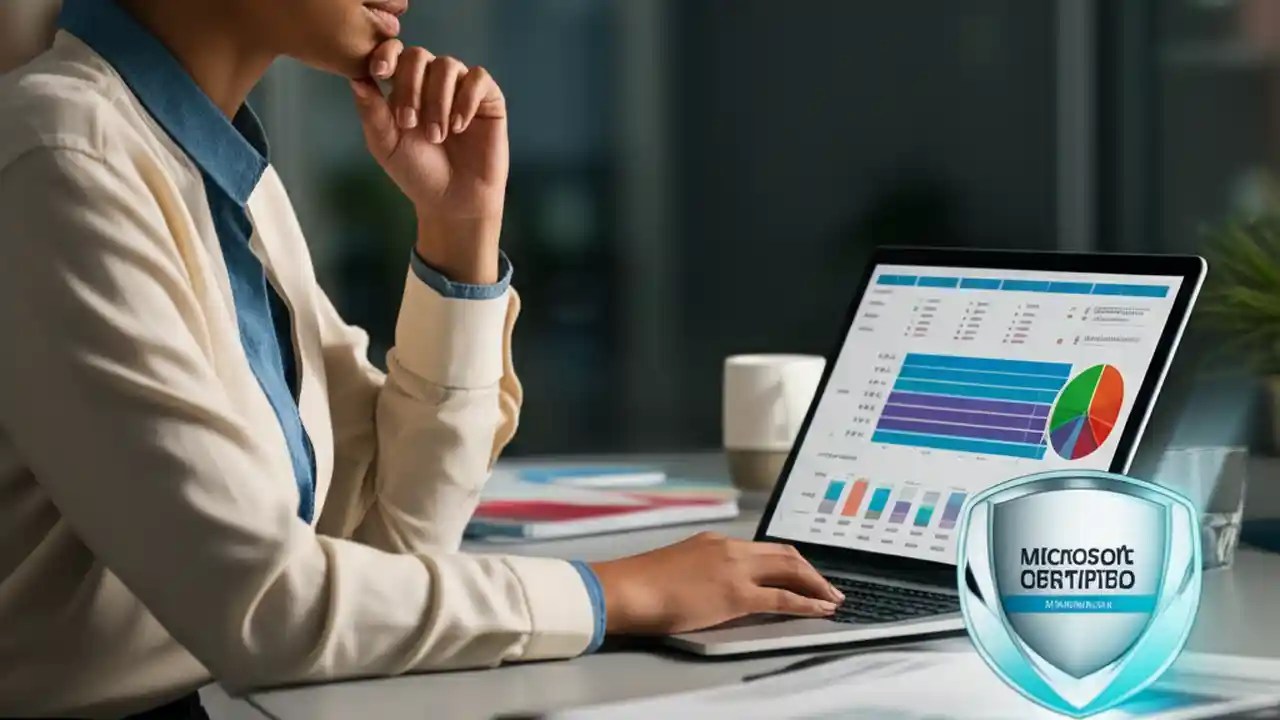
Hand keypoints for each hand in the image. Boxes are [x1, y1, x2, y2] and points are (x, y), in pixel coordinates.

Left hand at [349, 40, 508, 284]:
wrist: (453, 201)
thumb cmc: (417, 174)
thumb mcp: (386, 144)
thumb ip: (371, 112)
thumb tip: (355, 78)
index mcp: (404, 87)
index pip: (395, 53)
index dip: (386, 54)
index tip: (379, 73)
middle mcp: (432, 82)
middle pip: (419, 56)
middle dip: (410, 87)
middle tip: (409, 123)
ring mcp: (461, 88)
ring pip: (448, 66)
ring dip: (437, 100)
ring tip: (436, 136)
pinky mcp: (489, 100)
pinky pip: (478, 79)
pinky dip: (465, 100)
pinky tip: (458, 127)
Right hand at [589, 532, 844, 634]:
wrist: (627, 588)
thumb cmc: (641, 585)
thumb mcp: (678, 569)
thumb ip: (702, 573)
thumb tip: (714, 589)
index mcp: (715, 542)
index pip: (763, 548)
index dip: (790, 561)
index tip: (804, 573)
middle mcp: (730, 549)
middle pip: (784, 554)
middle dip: (811, 570)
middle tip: (828, 586)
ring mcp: (735, 569)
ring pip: (790, 569)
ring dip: (816, 584)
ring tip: (832, 598)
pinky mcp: (736, 595)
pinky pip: (783, 598)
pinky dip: (807, 602)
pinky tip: (821, 609)